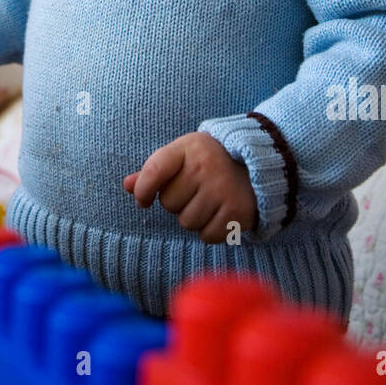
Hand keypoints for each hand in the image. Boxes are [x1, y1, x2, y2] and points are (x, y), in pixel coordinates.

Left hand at [123, 132, 257, 243]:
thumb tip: (126, 186)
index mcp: (188, 148)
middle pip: (169, 204)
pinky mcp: (236, 212)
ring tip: (208, 201)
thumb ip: (154, 171)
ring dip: (194, 218)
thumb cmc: (209, 161)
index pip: (154, 171)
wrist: (258, 164)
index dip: (143, 190)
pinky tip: (219, 214)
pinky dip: (210, 231)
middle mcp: (205, 167)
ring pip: (187, 222)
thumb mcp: (182, 156)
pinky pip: (207, 236)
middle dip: (178, 202)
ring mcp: (222, 190)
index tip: (144, 199)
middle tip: (194, 191)